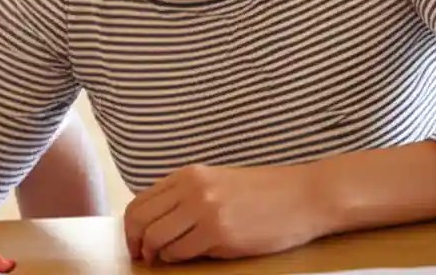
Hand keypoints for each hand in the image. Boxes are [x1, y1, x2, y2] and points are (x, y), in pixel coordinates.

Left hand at [123, 163, 328, 263]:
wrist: (305, 196)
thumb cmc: (265, 193)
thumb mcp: (217, 182)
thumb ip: (186, 197)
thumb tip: (156, 224)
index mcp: (188, 175)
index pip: (140, 202)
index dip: (130, 227)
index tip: (134, 242)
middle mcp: (192, 189)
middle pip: (140, 220)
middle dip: (135, 243)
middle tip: (141, 257)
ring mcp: (205, 210)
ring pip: (157, 238)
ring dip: (155, 254)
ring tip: (163, 260)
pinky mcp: (220, 232)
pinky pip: (182, 252)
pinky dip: (178, 259)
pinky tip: (187, 257)